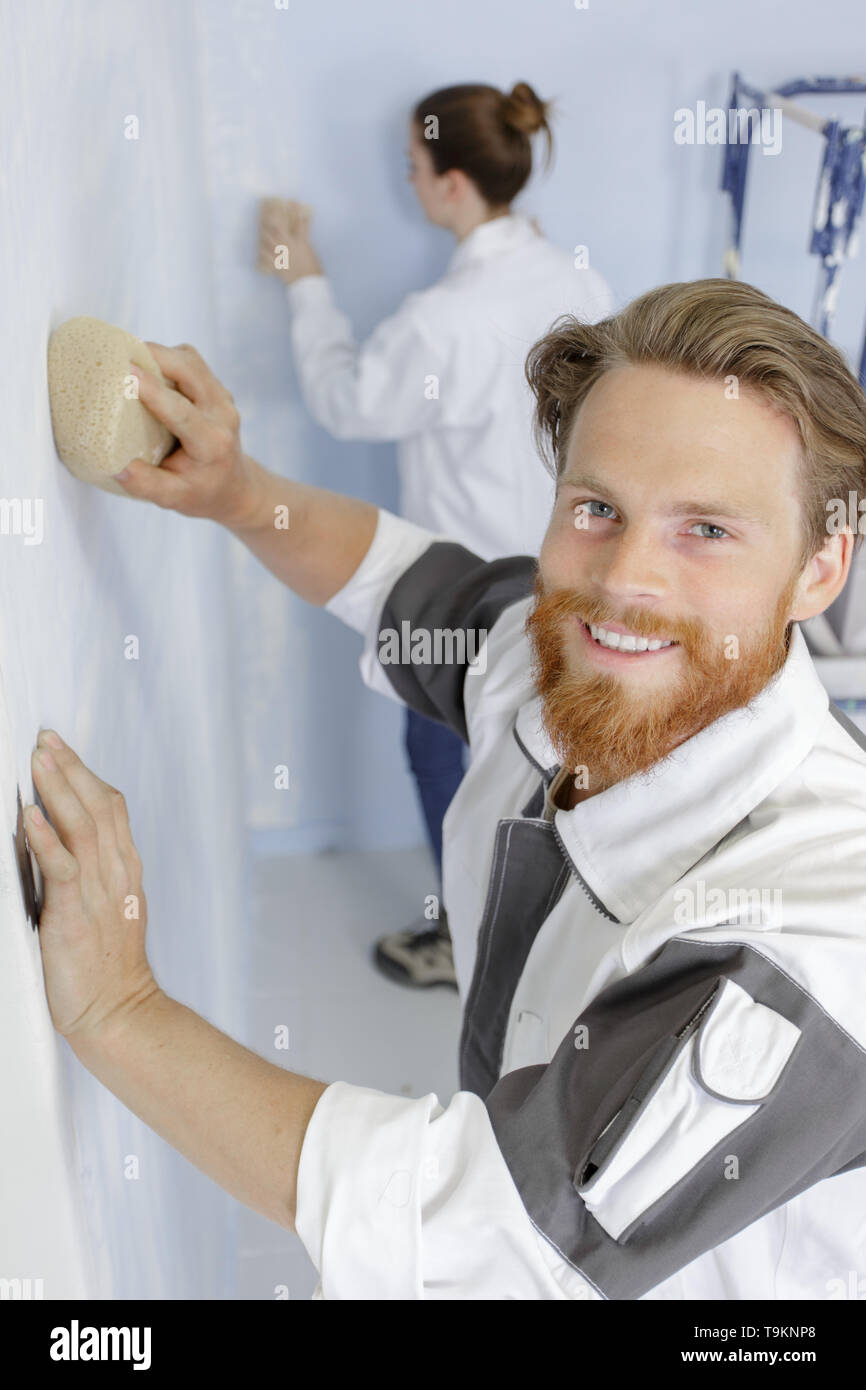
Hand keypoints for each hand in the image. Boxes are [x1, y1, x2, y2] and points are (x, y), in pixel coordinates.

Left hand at [25, 731, 159, 1042]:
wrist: (119, 1012)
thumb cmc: (108, 967)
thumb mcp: (110, 907)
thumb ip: (94, 871)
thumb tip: (60, 839)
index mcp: (126, 869)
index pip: (110, 807)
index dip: (85, 773)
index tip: (60, 748)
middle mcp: (117, 873)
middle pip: (97, 806)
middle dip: (70, 769)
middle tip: (46, 739)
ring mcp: (100, 892)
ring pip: (82, 826)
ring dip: (58, 790)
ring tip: (39, 761)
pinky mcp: (75, 915)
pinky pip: (63, 868)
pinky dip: (46, 839)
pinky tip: (31, 816)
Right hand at [115, 343, 256, 524]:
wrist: (234, 487)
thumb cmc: (201, 492)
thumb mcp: (174, 499)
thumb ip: (146, 485)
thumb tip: (117, 467)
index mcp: (212, 443)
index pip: (182, 411)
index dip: (154, 390)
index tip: (127, 372)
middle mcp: (222, 414)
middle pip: (190, 370)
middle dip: (155, 355)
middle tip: (118, 352)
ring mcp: (222, 397)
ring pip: (191, 359)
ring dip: (159, 353)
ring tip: (127, 357)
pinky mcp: (215, 387)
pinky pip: (191, 362)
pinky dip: (166, 357)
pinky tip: (146, 367)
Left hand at [257, 198, 322, 284]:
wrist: (309, 286)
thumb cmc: (314, 270)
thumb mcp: (312, 253)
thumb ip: (305, 243)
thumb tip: (301, 237)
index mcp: (301, 243)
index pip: (300, 224)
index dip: (296, 211)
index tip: (293, 201)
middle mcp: (290, 247)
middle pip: (278, 230)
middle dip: (272, 220)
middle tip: (267, 212)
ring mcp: (282, 256)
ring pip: (269, 242)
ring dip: (265, 234)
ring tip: (261, 228)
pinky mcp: (277, 266)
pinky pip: (266, 259)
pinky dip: (262, 254)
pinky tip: (260, 249)